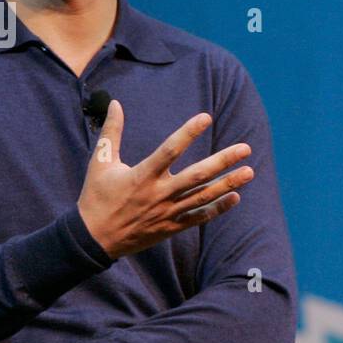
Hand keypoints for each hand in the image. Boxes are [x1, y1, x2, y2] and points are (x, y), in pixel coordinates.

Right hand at [76, 100, 254, 259]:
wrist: (94, 239)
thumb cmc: (97, 197)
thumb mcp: (100, 163)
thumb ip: (111, 132)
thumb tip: (115, 103)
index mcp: (142, 175)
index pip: (170, 150)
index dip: (188, 133)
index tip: (206, 117)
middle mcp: (158, 194)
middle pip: (197, 175)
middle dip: (223, 162)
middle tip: (246, 149)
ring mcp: (167, 212)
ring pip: (203, 197)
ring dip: (228, 184)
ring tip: (249, 171)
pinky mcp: (171, 227)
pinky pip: (199, 218)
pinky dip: (218, 208)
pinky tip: (235, 197)